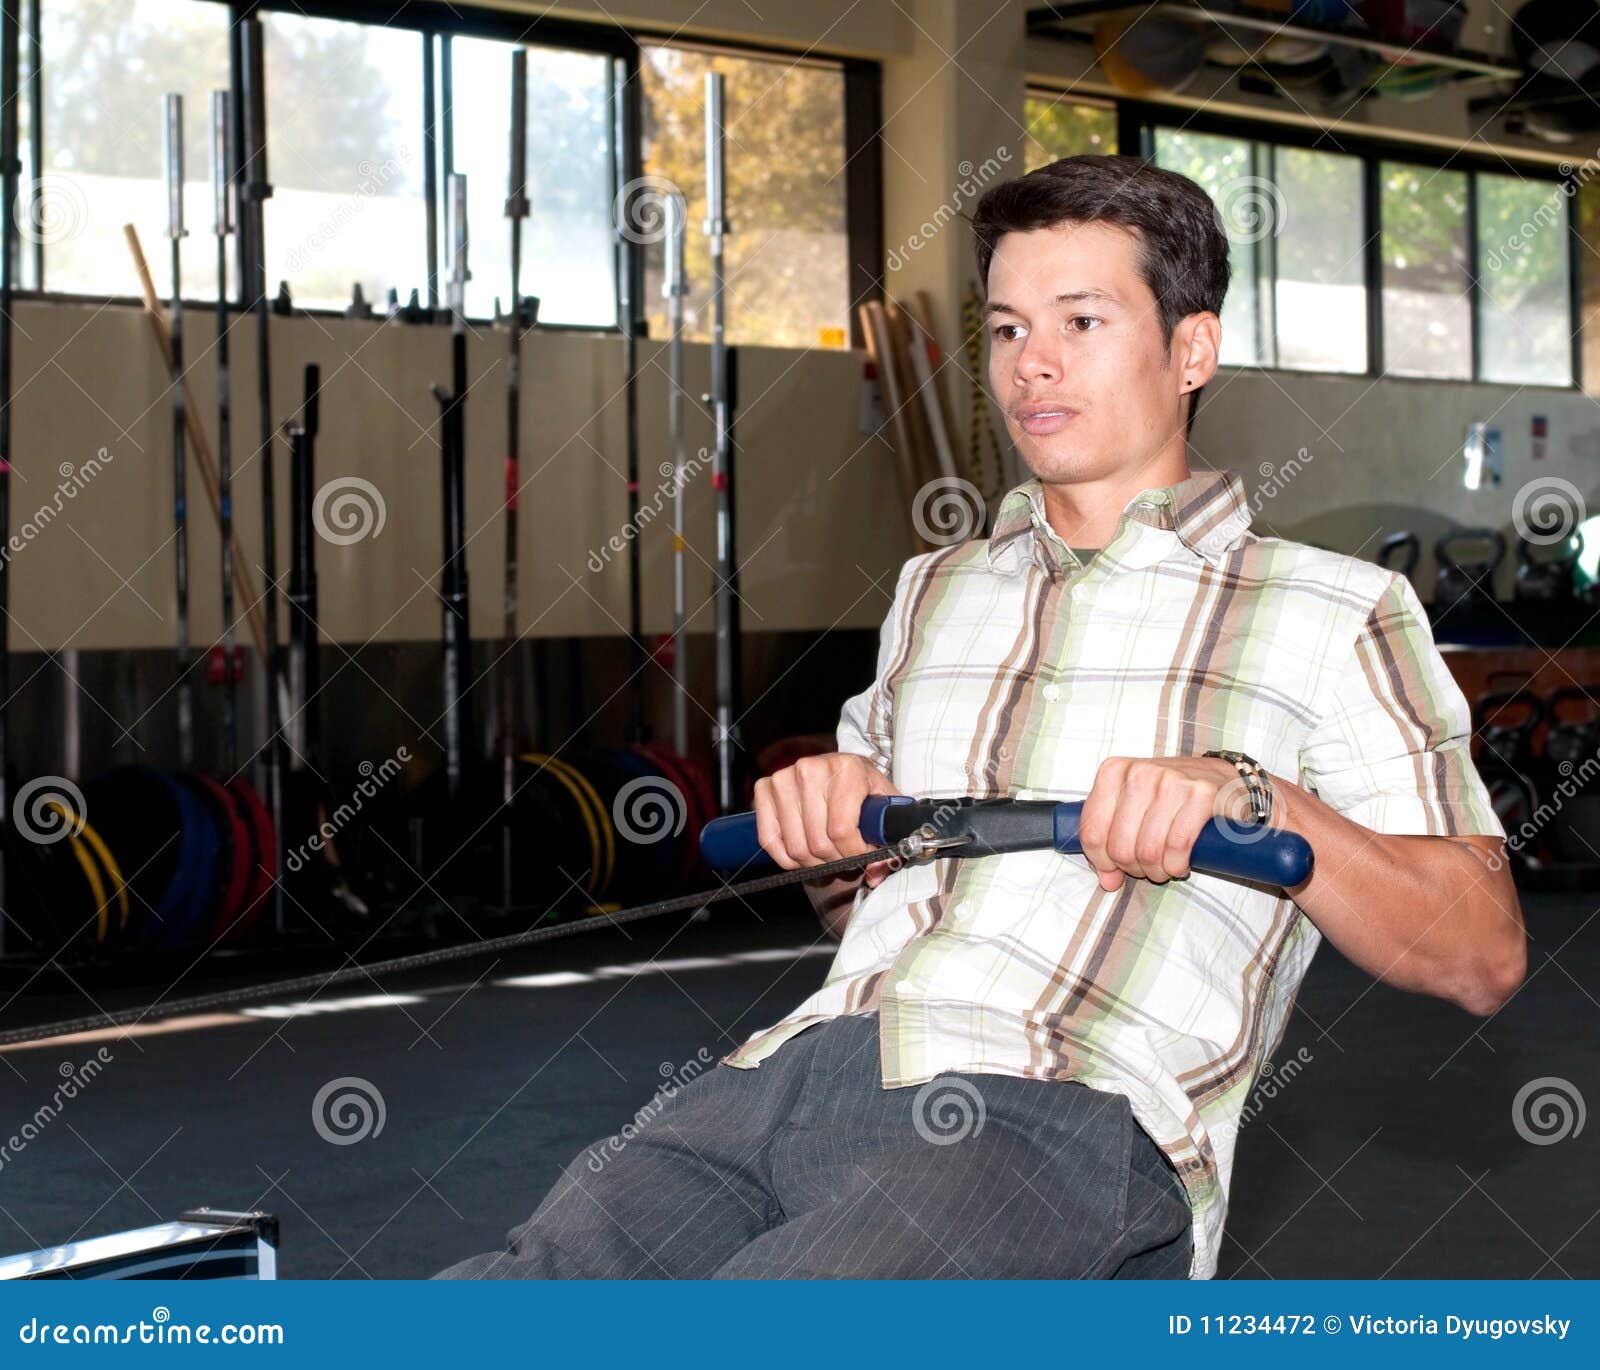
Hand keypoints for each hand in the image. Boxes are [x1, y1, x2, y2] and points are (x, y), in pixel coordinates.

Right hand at [752, 752, 900, 888]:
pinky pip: (770, 841)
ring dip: (814, 862)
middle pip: (818, 843)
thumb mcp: (885, 808)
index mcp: (846, 769)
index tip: (863, 854)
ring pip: (796, 847)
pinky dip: (788, 858)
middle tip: (845, 856)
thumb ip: (888, 841)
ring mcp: (783, 778)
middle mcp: (810, 769)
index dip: (855, 853)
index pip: (842, 830)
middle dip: (836, 860)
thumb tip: (874, 874)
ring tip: (828, 853)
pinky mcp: (764, 789)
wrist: (842, 771)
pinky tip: (805, 853)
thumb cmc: (864, 790)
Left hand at [1077, 755, 1245, 891]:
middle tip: (1147, 867)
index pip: (1092, 831)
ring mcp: (1171, 781)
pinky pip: (1178, 846)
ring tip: (1164, 867)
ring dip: (1156, 871)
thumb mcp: (1132, 809)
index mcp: (1113, 772)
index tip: (1115, 869)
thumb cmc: (1171, 798)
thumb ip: (1111, 841)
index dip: (1102, 861)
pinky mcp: (1201, 794)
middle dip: (1132, 868)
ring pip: (1148, 850)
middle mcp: (1139, 773)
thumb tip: (1107, 881)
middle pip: (1119, 846)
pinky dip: (1177, 865)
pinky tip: (1180, 864)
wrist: (1222, 779)